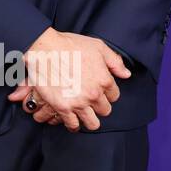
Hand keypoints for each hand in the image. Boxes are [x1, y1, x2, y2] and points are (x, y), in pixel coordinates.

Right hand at [7, 27, 130, 131]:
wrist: (45, 49)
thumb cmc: (70, 45)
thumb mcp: (98, 47)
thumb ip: (114, 62)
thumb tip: (126, 74)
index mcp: (104, 80)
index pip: (114, 96)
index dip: (107, 93)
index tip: (99, 90)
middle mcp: (94, 94)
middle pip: (105, 110)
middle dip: (99, 106)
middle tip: (90, 101)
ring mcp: (78, 103)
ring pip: (92, 123)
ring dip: (89, 119)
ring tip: (84, 114)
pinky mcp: (63, 108)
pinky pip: (73, 125)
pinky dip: (73, 125)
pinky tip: (72, 120)